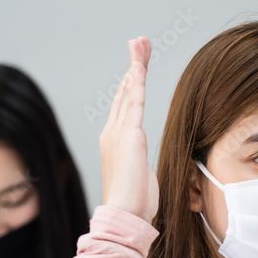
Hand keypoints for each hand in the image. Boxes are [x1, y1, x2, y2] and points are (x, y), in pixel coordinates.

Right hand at [99, 37, 158, 223]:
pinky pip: (134, 102)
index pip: (124, 104)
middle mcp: (113, 133)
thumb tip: (144, 169)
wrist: (124, 214)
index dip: (130, 82)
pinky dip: (136, 81)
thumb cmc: (133, 202)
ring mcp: (119, 133)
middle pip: (125, 91)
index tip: (137, 65)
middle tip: (139, 43)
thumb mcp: (140, 178)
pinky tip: (138, 65)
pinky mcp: (129, 135)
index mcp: (115, 141)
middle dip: (133, 65)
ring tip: (140, 43)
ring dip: (136, 65)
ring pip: (129, 90)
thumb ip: (140, 165)